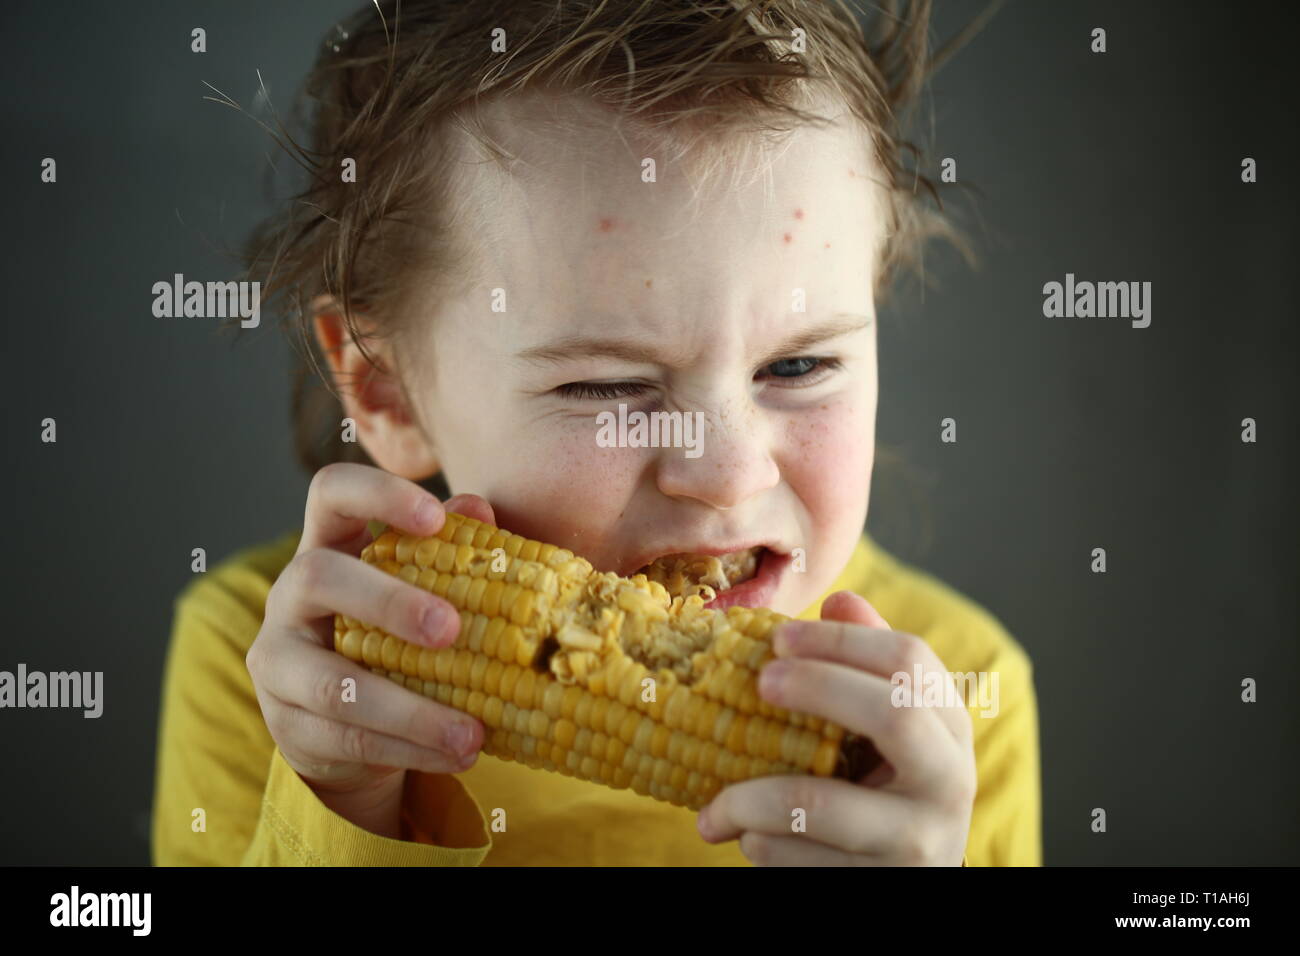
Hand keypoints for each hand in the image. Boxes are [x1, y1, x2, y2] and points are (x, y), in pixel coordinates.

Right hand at [245, 462, 492, 836]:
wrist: (347, 722)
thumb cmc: (396, 634)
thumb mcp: (420, 589)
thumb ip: (449, 550)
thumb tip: (481, 510)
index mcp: (328, 544)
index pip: (331, 492)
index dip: (378, 493)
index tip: (435, 517)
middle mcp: (290, 595)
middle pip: (318, 576)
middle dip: (388, 601)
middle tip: (451, 629)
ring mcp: (279, 660)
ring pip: (332, 683)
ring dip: (410, 711)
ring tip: (472, 733)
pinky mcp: (286, 722)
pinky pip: (345, 737)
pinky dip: (407, 749)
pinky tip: (454, 755)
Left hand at [696, 591, 975, 864]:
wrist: (907, 882)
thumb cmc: (885, 790)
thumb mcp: (889, 727)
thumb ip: (868, 665)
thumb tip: (838, 600)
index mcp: (948, 725)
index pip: (909, 659)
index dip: (841, 640)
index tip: (779, 638)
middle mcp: (950, 780)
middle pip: (892, 713)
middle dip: (817, 686)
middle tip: (759, 682)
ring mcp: (920, 839)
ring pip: (819, 803)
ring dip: (748, 798)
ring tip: (713, 805)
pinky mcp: (884, 885)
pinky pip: (801, 860)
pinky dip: (759, 845)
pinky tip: (743, 838)